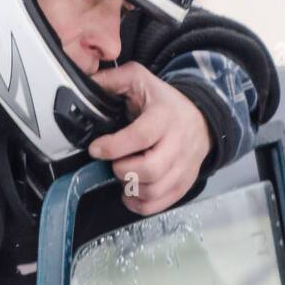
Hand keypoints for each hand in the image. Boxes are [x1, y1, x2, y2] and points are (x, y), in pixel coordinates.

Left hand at [88, 62, 211, 215]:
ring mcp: (184, 166)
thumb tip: (82, 86)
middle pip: (150, 169)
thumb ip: (111, 80)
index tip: (96, 148)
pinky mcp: (184, 183)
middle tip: (113, 164)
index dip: (114, 146)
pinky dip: (140, 204)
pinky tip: (130, 193)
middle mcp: (178, 143)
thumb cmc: (164, 102)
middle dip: (122, 170)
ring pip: (154, 190)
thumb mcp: (139, 79)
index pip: (141, 136)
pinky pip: (161, 203)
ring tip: (122, 175)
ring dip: (130, 188)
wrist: (202, 120)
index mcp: (165, 116)